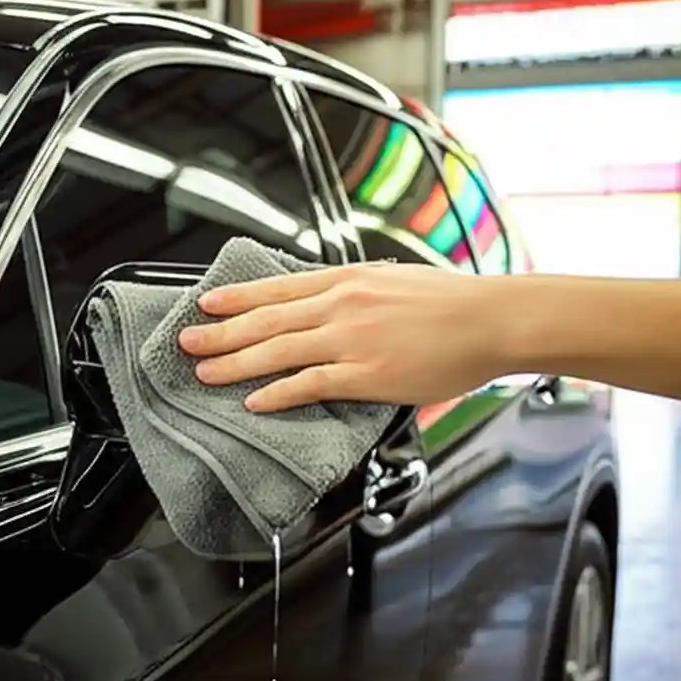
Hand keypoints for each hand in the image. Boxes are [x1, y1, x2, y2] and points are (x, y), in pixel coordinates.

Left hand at [178, 263, 510, 411]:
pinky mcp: (367, 372)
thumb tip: (333, 298)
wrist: (492, 319)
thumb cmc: (453, 302)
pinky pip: (310, 384)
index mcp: (348, 279)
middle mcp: (341, 304)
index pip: (277, 287)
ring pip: (277, 350)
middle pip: (266, 319)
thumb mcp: (395, 280)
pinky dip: (276, 393)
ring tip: (205, 373)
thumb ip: (359, 291)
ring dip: (235, 363)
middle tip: (187, 342)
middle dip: (220, 332)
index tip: (206, 302)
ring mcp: (351, 338)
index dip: (237, 297)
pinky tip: (254, 402)